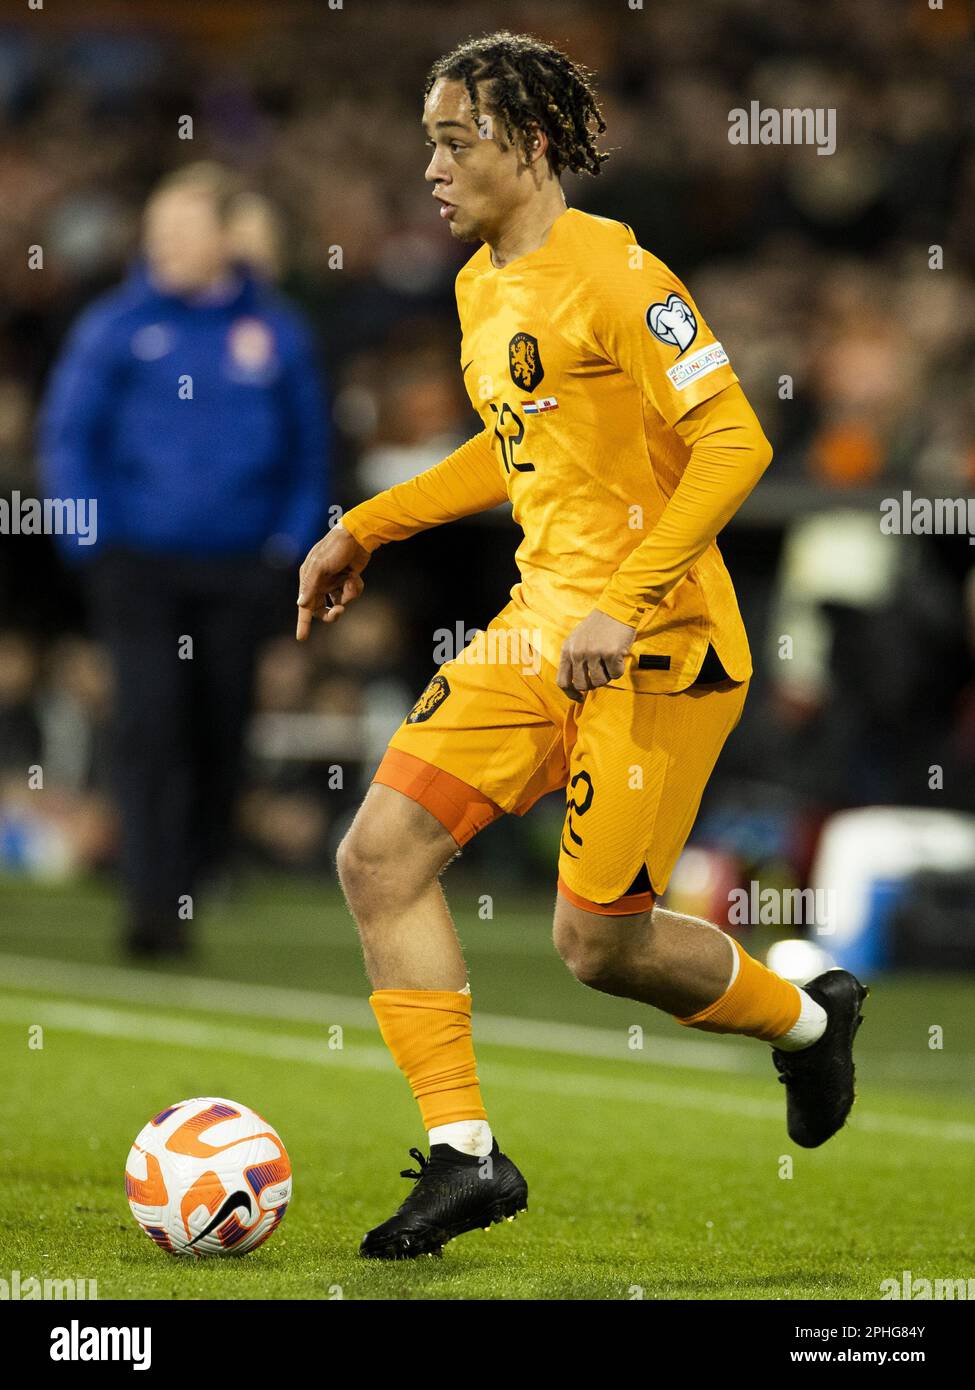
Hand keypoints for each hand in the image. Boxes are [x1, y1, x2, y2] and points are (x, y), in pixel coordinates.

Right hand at [296, 524, 370, 639]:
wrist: (357, 535)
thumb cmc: (334, 548)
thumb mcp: (320, 565)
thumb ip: (310, 585)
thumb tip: (301, 604)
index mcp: (308, 579)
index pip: (304, 606)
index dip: (303, 623)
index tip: (301, 638)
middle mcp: (319, 583)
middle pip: (322, 609)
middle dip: (332, 613)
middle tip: (339, 611)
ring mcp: (334, 582)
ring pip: (339, 602)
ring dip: (347, 595)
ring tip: (351, 581)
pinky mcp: (347, 581)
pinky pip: (351, 594)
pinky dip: (355, 588)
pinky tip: (356, 576)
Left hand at [557, 608, 635, 701]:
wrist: (616, 608)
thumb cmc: (598, 626)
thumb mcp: (577, 639)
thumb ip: (574, 659)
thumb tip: (577, 685)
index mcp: (567, 650)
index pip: (562, 681)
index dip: (571, 693)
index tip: (579, 697)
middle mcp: (578, 653)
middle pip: (582, 685)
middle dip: (592, 684)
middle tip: (601, 674)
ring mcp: (594, 653)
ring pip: (599, 682)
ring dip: (607, 677)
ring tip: (609, 663)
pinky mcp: (611, 654)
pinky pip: (615, 675)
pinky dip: (618, 670)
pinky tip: (618, 657)